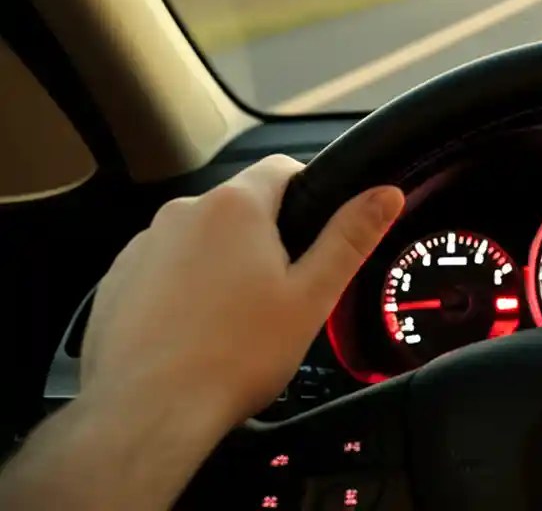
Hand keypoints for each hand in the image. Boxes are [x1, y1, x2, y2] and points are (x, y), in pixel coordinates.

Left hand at [81, 155, 403, 433]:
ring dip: (222, 265)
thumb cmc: (235, 356)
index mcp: (236, 207)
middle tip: (283, 294)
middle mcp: (183, 213)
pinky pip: (164, 271)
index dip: (308, 193)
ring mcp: (143, 246)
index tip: (317, 233)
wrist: (148, 411)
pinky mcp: (118, 281)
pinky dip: (183, 291)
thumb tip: (385, 194)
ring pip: (201, 241)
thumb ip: (350, 237)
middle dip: (265, 240)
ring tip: (236, 323)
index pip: (282, 168)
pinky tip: (196, 334)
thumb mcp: (312, 296)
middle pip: (241, 209)